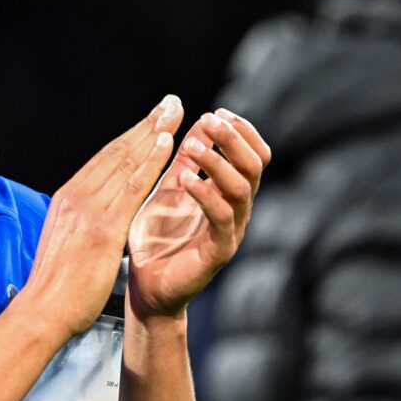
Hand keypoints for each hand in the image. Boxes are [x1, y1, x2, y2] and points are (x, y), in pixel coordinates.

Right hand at [15, 96, 182, 339]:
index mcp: (67, 199)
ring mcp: (89, 209)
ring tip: (175, 111)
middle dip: (146, 125)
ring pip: (127, 161)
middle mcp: (77, 196)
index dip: (130, 137)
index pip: (104, 161)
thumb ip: (79, 224)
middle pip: (117, 152)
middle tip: (169, 102)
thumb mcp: (64, 243)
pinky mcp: (104, 227)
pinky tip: (169, 142)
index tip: (150, 121)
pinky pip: (134, 186)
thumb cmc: (54, 288)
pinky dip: (152, 161)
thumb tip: (92, 218)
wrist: (42, 312)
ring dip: (154, 133)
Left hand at [127, 108, 269, 318]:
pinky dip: (205, 195)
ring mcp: (231, 232)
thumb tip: (200, 119)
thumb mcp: (169, 189)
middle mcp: (237, 211)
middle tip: (210, 120)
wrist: (146, 288)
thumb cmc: (156, 238)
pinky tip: (186, 179)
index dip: (242, 132)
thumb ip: (185, 159)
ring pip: (241, 190)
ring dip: (217, 162)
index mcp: (229, 194)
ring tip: (192, 145)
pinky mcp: (218, 253)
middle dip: (233, 140)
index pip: (254, 156)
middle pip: (254, 167)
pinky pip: (221, 218)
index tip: (217, 112)